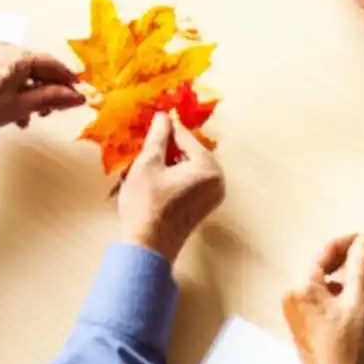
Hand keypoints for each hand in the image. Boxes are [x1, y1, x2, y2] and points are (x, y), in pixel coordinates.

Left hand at [0, 42, 84, 135]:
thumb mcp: (21, 106)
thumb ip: (52, 98)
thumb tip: (78, 97)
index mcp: (18, 56)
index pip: (52, 64)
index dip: (67, 80)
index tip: (78, 95)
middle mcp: (7, 49)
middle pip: (38, 67)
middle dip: (47, 90)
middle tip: (52, 111)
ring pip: (23, 72)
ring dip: (31, 93)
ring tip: (30, 117)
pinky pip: (8, 73)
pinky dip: (16, 89)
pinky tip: (15, 111)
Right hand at [118, 113, 225, 262]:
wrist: (147, 247)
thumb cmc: (146, 205)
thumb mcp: (148, 164)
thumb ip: (158, 137)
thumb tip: (162, 117)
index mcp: (208, 167)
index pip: (185, 137)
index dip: (166, 127)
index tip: (155, 116)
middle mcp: (217, 180)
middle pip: (190, 151)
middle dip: (169, 146)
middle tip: (148, 142)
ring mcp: (213, 195)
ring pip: (189, 165)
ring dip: (171, 160)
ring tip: (149, 161)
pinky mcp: (204, 205)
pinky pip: (191, 179)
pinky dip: (175, 173)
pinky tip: (156, 177)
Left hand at [282, 234, 363, 363]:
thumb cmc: (346, 351)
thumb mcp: (359, 301)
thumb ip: (361, 266)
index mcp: (301, 287)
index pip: (324, 252)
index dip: (347, 241)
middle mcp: (292, 296)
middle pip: (319, 265)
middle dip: (343, 256)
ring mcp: (295, 311)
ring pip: (318, 281)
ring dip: (339, 273)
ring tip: (360, 273)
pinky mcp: (301, 323)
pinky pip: (316, 296)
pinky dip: (333, 290)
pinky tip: (349, 297)